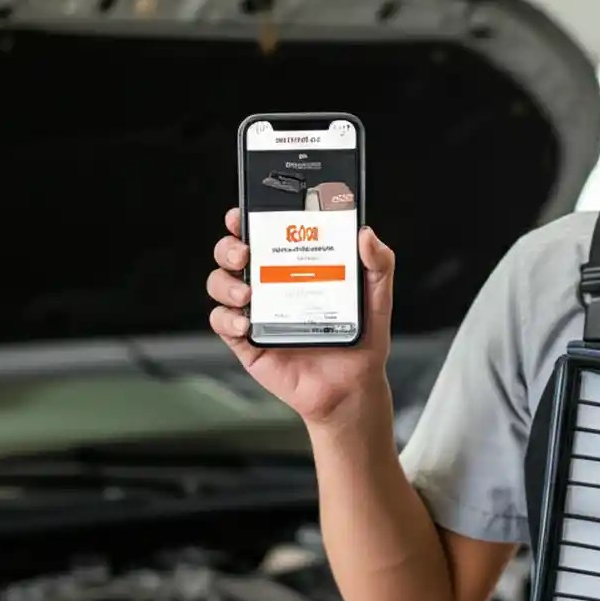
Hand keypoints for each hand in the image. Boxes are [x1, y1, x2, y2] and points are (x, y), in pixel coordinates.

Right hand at [206, 208, 394, 426]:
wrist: (353, 386)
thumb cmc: (362, 339)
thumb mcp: (377, 298)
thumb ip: (378, 264)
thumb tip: (366, 234)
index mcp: (295, 267)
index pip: (263, 234)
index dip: (246, 220)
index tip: (243, 214)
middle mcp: (270, 285)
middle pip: (231, 255)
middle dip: (228, 246)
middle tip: (244, 252)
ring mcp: (256, 312)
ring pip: (220, 285)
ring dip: (225, 282)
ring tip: (248, 293)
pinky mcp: (248, 342)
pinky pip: (222, 324)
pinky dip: (227, 319)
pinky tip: (246, 323)